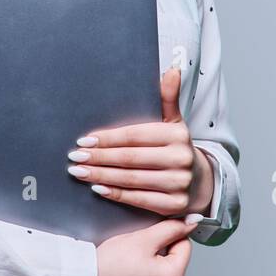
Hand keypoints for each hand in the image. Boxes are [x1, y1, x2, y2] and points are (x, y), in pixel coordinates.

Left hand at [67, 67, 214, 217]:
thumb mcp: (175, 122)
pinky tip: (98, 188)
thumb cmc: (177, 148)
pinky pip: (138, 199)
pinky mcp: (174, 205)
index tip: (84, 140)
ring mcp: (179, 184)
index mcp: (177, 135)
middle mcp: (180, 158)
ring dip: (101, 176)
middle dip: (99, 157)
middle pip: (130, 158)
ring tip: (79, 171)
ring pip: (131, 179)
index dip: (107, 138)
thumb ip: (168, 98)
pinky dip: (116, 194)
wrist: (201, 182)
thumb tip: (172, 70)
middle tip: (74, 156)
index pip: (135, 135)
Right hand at [91, 216, 201, 275]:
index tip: (148, 234)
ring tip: (130, 256)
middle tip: (136, 247)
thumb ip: (171, 228)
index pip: (185, 243)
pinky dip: (144, 266)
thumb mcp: (144, 239)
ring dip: (150, 254)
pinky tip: (129, 266)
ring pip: (163, 263)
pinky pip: (153, 274)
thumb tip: (193, 221)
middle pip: (174, 254)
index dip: (166, 233)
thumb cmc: (110, 265)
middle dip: (158, 245)